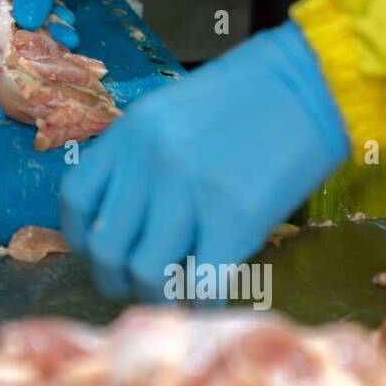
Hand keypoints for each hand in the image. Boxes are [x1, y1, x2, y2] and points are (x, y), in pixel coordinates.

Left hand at [59, 21, 349, 300]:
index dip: (80, 237)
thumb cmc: (244, 98)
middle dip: (113, 279)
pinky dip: (200, 302)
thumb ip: (139, 160)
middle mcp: (149, 165)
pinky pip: (199, 284)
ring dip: (153, 296)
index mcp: (128, 135)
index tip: (97, 250)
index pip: (75, 201)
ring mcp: (189, 195)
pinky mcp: (234, 221)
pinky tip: (210, 295)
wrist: (309, 84)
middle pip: (104, 248)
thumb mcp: (169, 114)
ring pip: (145, 274)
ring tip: (171, 293)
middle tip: (132, 283)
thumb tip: (123, 220)